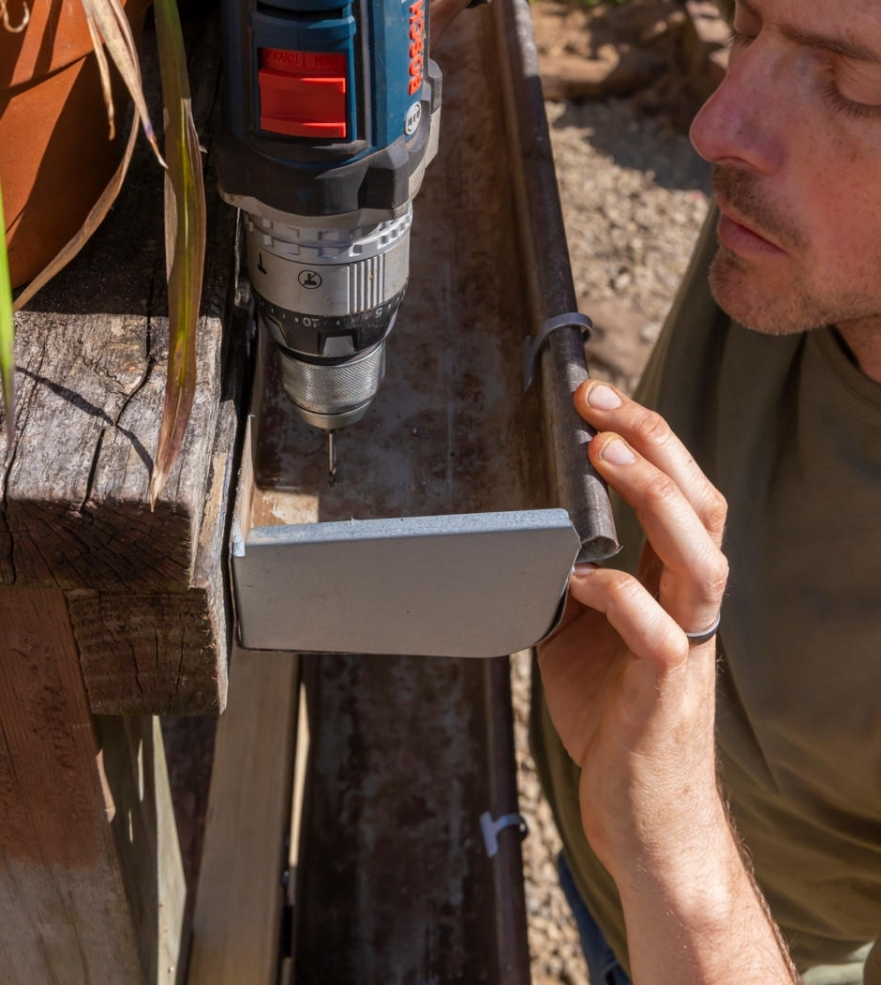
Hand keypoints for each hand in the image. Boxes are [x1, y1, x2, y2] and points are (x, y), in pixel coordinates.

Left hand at [537, 380, 729, 883]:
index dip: (646, 437)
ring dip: (653, 499)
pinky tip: (577, 578)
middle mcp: (692, 607)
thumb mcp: (580, 630)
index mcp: (675, 584)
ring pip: (701, 559)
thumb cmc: (613, 715)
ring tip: (602, 457)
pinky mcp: (663, 696)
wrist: (642, 815)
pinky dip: (619, 596)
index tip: (595, 396)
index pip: (682, 490)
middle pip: (701, 504)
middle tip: (598, 405)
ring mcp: (686, 650)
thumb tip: (510, 532)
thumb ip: (565, 579)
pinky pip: (659, 635)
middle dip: (654, 444)